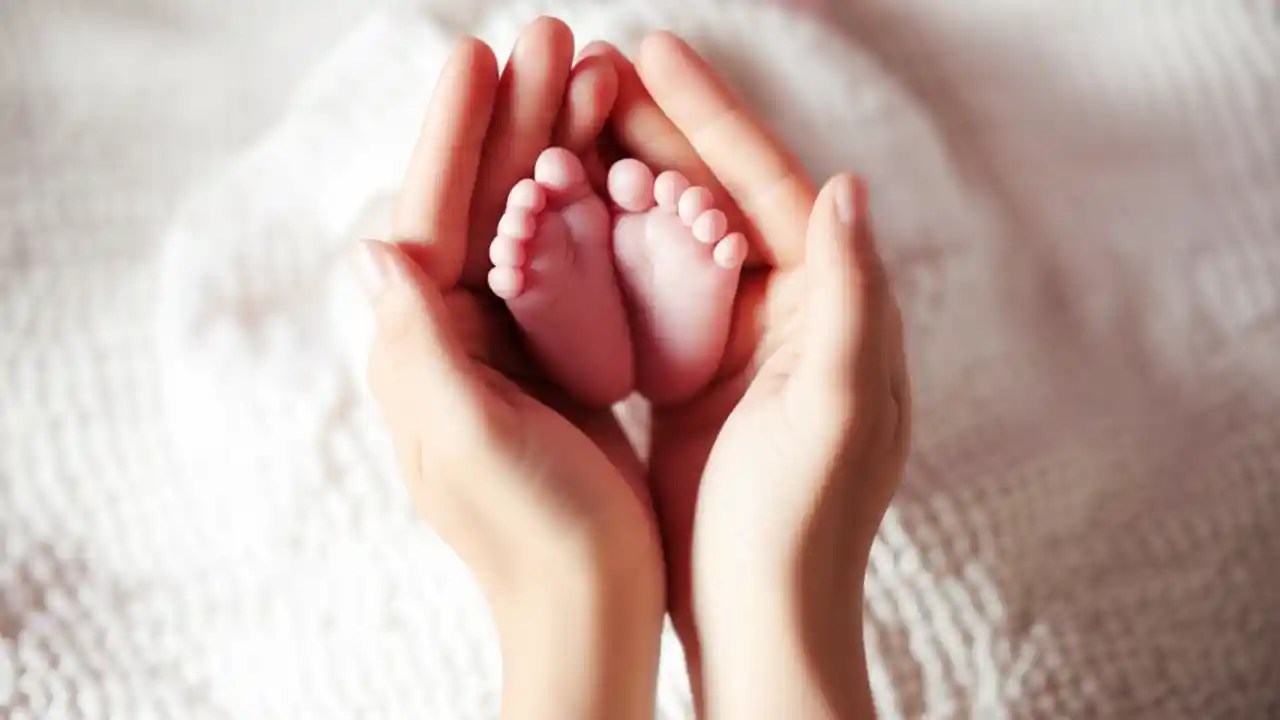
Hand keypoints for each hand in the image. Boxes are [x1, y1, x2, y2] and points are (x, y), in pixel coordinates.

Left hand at [361, 19, 661, 719]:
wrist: (589, 609)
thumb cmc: (533, 537)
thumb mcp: (467, 445)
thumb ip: (417, 349)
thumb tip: (377, 249)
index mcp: (421, 351)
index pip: (430, 220)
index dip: (453, 136)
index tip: (480, 56)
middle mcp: (453, 338)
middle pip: (481, 204)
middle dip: (514, 119)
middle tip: (555, 36)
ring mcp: (506, 346)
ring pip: (529, 222)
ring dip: (557, 146)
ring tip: (595, 77)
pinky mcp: (557, 361)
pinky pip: (570, 263)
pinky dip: (593, 208)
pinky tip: (620, 165)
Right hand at [594, 33, 909, 716]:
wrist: (760, 617)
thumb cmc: (800, 522)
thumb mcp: (834, 407)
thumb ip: (850, 294)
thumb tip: (848, 184)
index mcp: (833, 304)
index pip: (771, 185)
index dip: (711, 115)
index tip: (650, 51)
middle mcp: (791, 310)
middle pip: (717, 195)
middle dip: (657, 132)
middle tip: (590, 72)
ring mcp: (737, 341)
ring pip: (673, 237)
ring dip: (623, 182)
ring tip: (566, 126)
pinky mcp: (693, 376)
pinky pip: (645, 291)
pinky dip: (606, 251)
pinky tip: (561, 220)